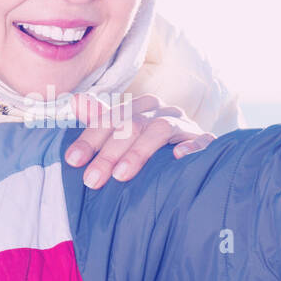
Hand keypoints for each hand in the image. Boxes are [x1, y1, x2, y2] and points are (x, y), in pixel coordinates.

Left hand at [64, 93, 215, 188]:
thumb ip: (101, 120)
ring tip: (121, 175)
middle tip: (91, 180)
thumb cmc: (154, 149)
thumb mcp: (125, 135)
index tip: (72, 160)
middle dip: (108, 152)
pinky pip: (202, 140)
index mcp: (141, 108)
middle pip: (132, 125)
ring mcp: (186, 125)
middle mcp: (163, 112)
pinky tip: (178, 158)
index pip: (111, 118)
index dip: (90, 138)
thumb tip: (75, 101)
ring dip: (139, 152)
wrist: (196, 157)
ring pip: (160, 129)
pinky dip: (191, 147)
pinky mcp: (207, 141)